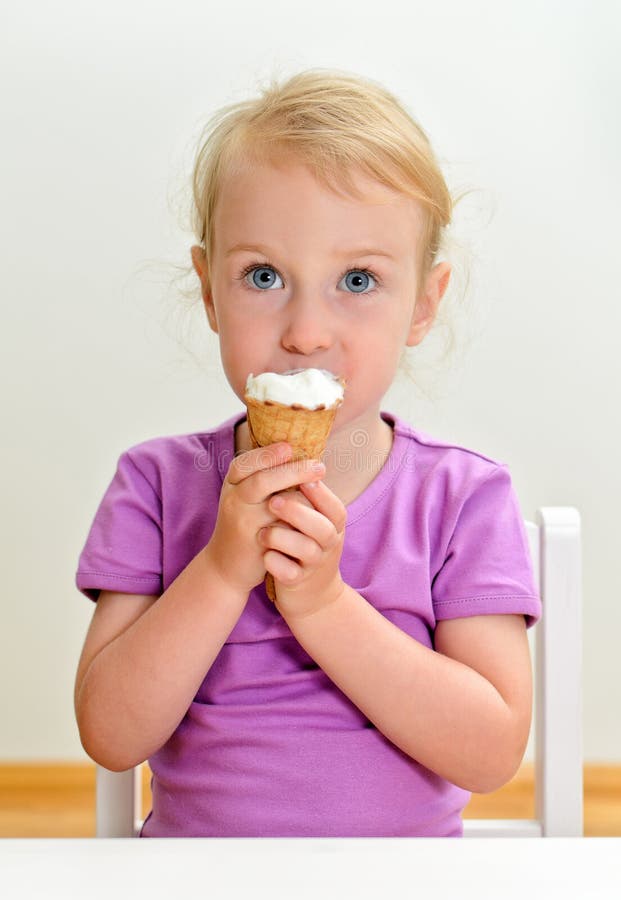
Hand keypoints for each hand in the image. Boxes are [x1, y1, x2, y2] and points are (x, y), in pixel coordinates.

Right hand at [204, 442, 326, 597]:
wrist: (224, 566)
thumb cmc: (242, 524)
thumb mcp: (245, 497)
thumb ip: (263, 477)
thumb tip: (298, 451)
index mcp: (232, 485)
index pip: (245, 463)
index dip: (267, 454)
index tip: (290, 447)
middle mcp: (234, 501)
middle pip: (261, 481)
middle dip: (292, 471)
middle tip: (318, 466)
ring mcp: (244, 523)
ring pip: (275, 505)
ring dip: (301, 496)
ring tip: (321, 487)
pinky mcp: (256, 543)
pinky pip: (282, 528)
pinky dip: (299, 518)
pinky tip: (316, 511)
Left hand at [258, 478, 346, 619]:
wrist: (310, 591)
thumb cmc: (305, 540)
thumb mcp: (313, 516)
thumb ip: (305, 491)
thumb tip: (288, 449)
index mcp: (333, 523)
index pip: (334, 506)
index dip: (318, 491)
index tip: (297, 476)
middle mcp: (329, 543)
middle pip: (322, 527)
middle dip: (297, 512)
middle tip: (273, 500)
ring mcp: (314, 565)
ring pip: (305, 551)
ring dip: (282, 538)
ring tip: (263, 532)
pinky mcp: (298, 582)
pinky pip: (288, 574)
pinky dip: (274, 564)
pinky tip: (263, 556)